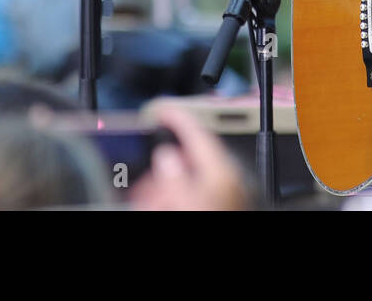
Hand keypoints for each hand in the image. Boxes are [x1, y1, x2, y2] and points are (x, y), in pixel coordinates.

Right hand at [130, 103, 250, 210]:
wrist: (230, 263)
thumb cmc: (212, 217)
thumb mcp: (185, 202)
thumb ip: (174, 175)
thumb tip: (166, 155)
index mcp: (220, 170)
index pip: (197, 130)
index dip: (175, 115)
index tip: (158, 108)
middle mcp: (223, 180)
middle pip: (185, 159)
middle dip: (159, 169)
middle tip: (140, 180)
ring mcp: (219, 195)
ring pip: (183, 181)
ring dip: (160, 189)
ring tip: (148, 201)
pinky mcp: (215, 206)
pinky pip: (187, 197)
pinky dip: (170, 199)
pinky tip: (158, 205)